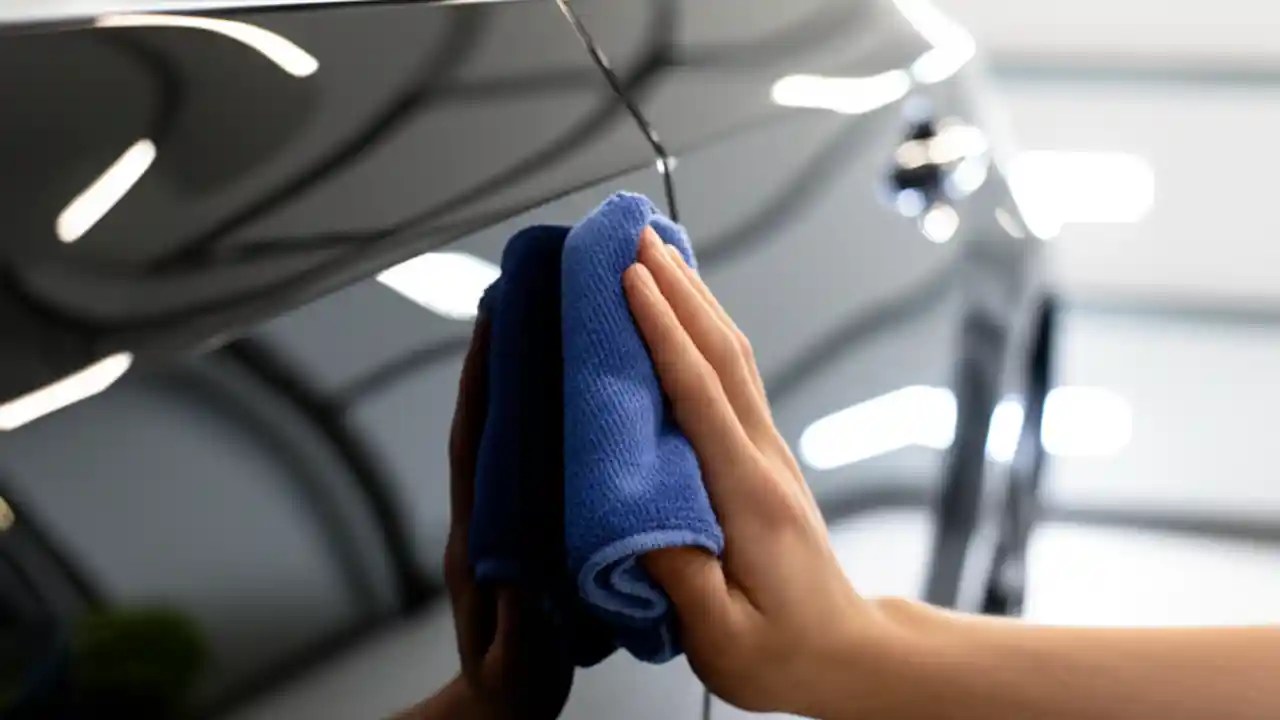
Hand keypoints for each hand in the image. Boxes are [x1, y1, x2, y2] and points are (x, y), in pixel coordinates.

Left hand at [438, 317, 572, 719]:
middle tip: (520, 288)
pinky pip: (530, 452)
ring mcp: (502, 513)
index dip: (480, 379)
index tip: (492, 318)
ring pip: (507, 428)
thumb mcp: (520, 662)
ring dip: (520, 372)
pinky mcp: (523, 522)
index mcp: (480, 535)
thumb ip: (519, 624)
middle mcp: (487, 512)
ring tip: (546, 315)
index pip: (475, 441)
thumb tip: (518, 573)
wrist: (503, 705)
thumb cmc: (512, 685)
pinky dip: (543, 411)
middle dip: (498, 353)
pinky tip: (573, 385)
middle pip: (488, 415)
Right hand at [626, 228, 889, 716]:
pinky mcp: (761, 459)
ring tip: (658, 251)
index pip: (701, 397)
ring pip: (733, 357)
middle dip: (678, 288)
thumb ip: (680, 579)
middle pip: (721, 354)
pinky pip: (733, 378)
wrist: (845, 653)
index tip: (631, 280)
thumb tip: (632, 519)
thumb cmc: (784, 653)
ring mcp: (766, 454)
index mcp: (746, 497)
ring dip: (695, 299)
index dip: (664, 333)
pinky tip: (685, 314)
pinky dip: (705, 332)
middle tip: (637, 234)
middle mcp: (762, 460)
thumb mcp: (723, 638)